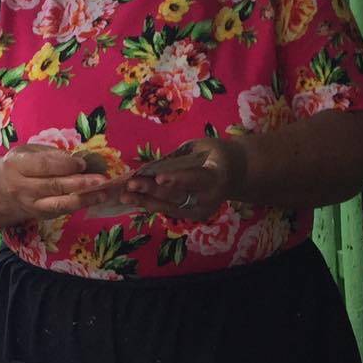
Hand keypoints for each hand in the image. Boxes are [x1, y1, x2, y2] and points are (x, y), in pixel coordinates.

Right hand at [0, 144, 123, 222]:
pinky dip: (81, 204)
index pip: (43, 166)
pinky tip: (96, 198)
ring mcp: (32, 205)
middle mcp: (22, 188)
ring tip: (103, 194)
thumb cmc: (20, 165)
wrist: (1, 190)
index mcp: (17, 166)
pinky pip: (64, 211)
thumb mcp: (29, 152)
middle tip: (101, 180)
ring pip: (60, 204)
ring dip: (84, 199)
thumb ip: (51, 155)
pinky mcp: (43, 215)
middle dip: (80, 183)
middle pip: (54, 186)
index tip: (83, 163)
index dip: (65, 165)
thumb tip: (77, 159)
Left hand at [123, 137, 247, 219]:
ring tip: (126, 195)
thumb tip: (153, 166)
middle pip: (179, 195)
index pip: (195, 178)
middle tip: (132, 184)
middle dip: (153, 190)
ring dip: (147, 201)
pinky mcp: (195, 215)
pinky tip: (135, 199)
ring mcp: (203, 209)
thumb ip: (180, 158)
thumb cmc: (216, 154)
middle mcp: (210, 197)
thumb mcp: (201, 147)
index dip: (177, 179)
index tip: (158, 177)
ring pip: (171, 206)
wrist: (236, 174)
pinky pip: (171, 210)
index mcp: (216, 176)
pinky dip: (152, 204)